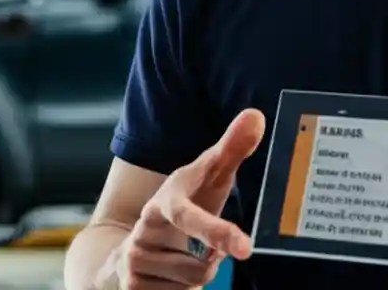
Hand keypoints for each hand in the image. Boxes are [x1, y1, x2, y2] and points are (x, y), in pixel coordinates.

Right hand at [108, 109, 265, 288]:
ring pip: (194, 283)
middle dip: (213, 260)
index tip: (245, 247)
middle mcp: (143, 231)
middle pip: (201, 264)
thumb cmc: (184, 205)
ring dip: (201, 274)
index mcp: (164, 201)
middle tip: (209, 247)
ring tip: (187, 257)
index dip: (217, 232)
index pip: (188, 217)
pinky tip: (173, 276)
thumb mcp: (206, 177)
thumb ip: (232, 148)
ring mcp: (135, 263)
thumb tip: (257, 115)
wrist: (130, 245)